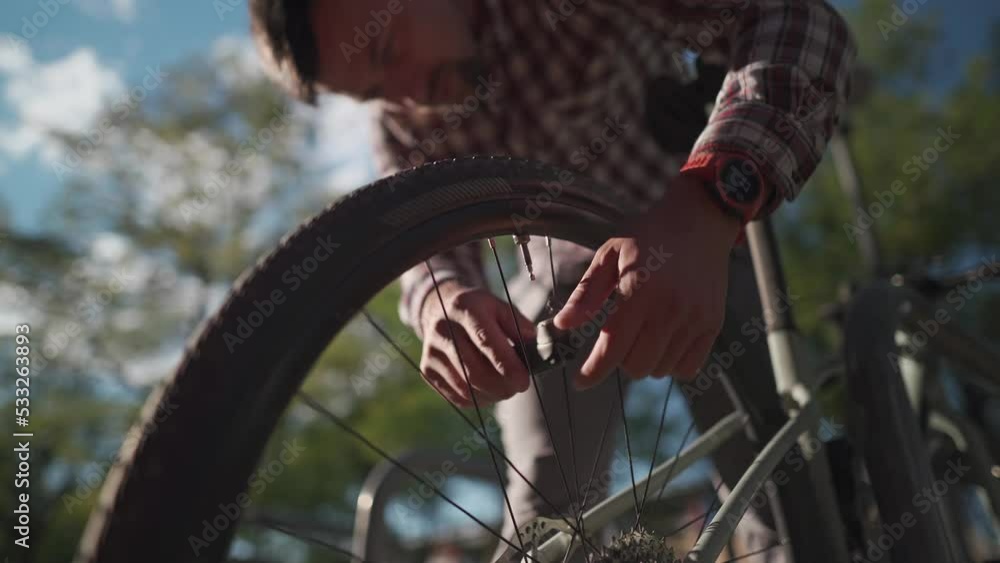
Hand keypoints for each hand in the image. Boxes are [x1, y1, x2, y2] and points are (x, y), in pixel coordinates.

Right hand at [419, 280, 536, 406]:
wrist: (440, 308)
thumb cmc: (479, 310)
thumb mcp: (500, 306)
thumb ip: (518, 324)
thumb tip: (533, 345)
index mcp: (465, 309)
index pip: (485, 342)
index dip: (506, 365)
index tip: (523, 381)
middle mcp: (444, 329)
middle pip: (475, 372)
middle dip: (502, 386)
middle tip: (519, 387)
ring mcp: (432, 352)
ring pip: (466, 388)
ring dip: (492, 395)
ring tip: (505, 387)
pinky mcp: (427, 370)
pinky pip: (457, 396)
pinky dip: (478, 399)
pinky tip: (488, 389)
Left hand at [552, 174, 740, 387]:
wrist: (699, 221)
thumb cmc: (649, 236)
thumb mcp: (609, 255)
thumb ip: (586, 293)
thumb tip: (561, 325)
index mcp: (639, 293)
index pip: (612, 349)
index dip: (592, 372)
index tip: (580, 381)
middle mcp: (670, 310)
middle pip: (636, 367)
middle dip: (619, 361)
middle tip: (618, 339)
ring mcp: (694, 320)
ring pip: (661, 370)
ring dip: (645, 361)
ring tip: (642, 334)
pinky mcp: (712, 325)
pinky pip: (688, 368)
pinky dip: (671, 364)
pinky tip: (663, 342)